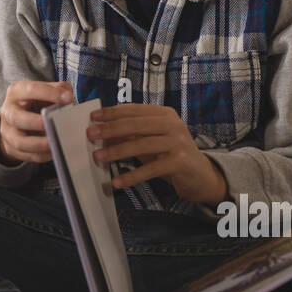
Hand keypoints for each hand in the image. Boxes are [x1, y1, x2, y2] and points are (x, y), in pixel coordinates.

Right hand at [0, 79, 73, 164]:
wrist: (16, 119)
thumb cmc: (35, 103)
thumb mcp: (43, 91)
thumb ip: (58, 89)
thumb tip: (68, 98)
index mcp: (17, 92)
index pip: (30, 90)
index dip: (49, 93)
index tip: (69, 98)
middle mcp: (9, 111)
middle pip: (17, 118)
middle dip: (36, 122)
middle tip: (56, 124)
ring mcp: (8, 132)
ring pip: (20, 142)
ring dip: (40, 144)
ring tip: (57, 142)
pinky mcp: (12, 149)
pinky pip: (28, 156)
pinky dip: (43, 155)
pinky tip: (55, 151)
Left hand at [86, 103, 228, 207]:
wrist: (201, 175)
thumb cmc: (170, 155)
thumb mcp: (149, 142)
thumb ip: (130, 136)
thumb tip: (102, 134)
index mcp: (165, 114)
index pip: (134, 110)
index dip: (112, 112)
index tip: (93, 117)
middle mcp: (173, 124)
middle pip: (136, 124)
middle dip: (111, 129)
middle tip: (90, 135)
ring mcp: (178, 142)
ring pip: (142, 145)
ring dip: (117, 151)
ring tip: (98, 157)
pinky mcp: (180, 162)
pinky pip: (151, 169)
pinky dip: (132, 176)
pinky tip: (117, 182)